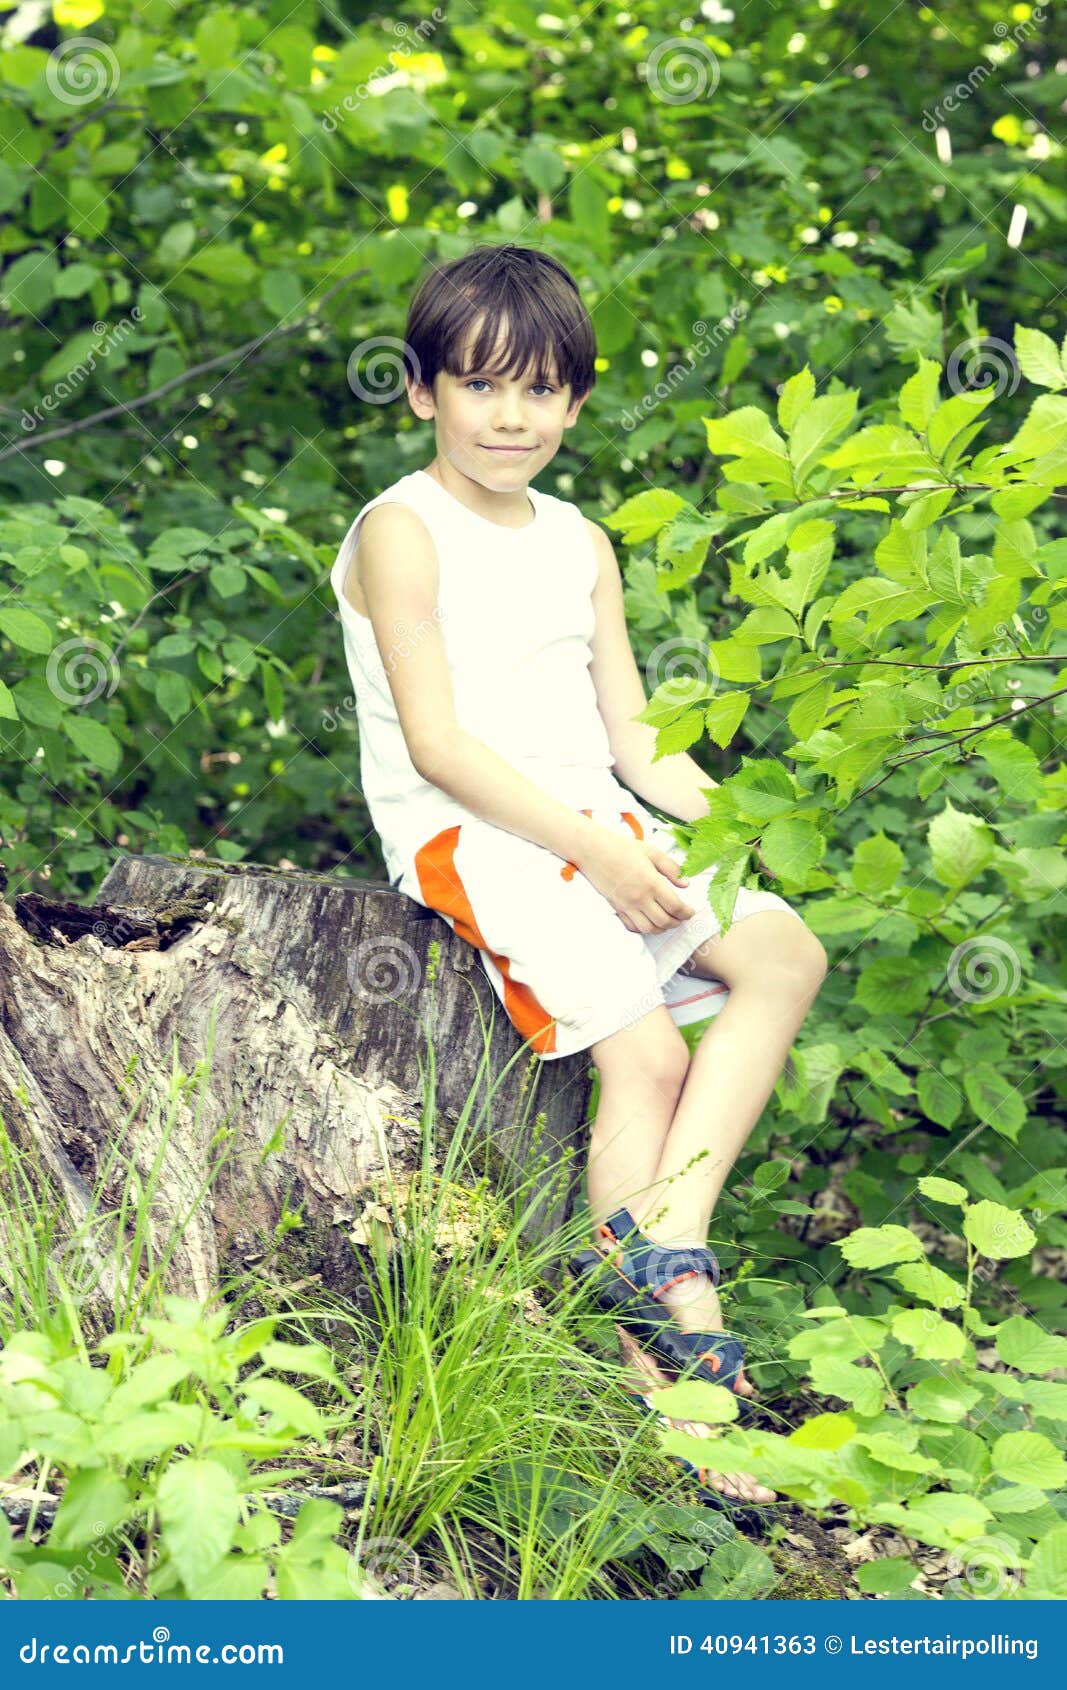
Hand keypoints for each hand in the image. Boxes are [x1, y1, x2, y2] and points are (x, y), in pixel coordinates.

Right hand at [577, 831, 695, 933]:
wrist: (594, 851)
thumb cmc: (623, 848)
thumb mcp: (652, 852)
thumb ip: (671, 868)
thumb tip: (686, 884)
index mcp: (651, 882)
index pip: (675, 906)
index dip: (687, 913)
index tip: (691, 911)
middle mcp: (640, 898)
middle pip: (664, 921)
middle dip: (677, 922)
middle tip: (682, 917)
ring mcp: (627, 905)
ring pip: (649, 928)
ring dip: (662, 928)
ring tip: (668, 921)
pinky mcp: (617, 908)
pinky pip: (632, 927)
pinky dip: (644, 928)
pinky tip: (649, 921)